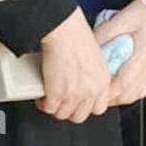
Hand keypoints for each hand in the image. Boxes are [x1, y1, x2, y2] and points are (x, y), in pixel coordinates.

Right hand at [36, 7, 111, 122]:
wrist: (64, 30)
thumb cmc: (77, 35)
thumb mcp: (95, 57)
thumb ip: (93, 75)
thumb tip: (84, 82)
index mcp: (103, 81)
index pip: (99, 108)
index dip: (86, 107)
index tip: (79, 103)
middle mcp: (91, 91)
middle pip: (80, 115)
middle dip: (70, 110)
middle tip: (63, 101)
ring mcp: (74, 95)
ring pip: (63, 114)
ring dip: (55, 107)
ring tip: (50, 98)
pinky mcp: (56, 94)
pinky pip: (48, 108)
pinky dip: (43, 104)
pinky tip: (42, 97)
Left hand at [92, 0, 145, 105]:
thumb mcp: (123, 18)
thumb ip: (105, 33)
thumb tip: (89, 45)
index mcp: (143, 55)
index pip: (123, 84)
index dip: (106, 92)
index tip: (92, 91)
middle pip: (128, 95)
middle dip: (108, 98)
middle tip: (93, 92)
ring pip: (135, 94)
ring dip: (118, 96)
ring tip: (103, 90)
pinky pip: (142, 88)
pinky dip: (129, 92)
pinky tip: (120, 84)